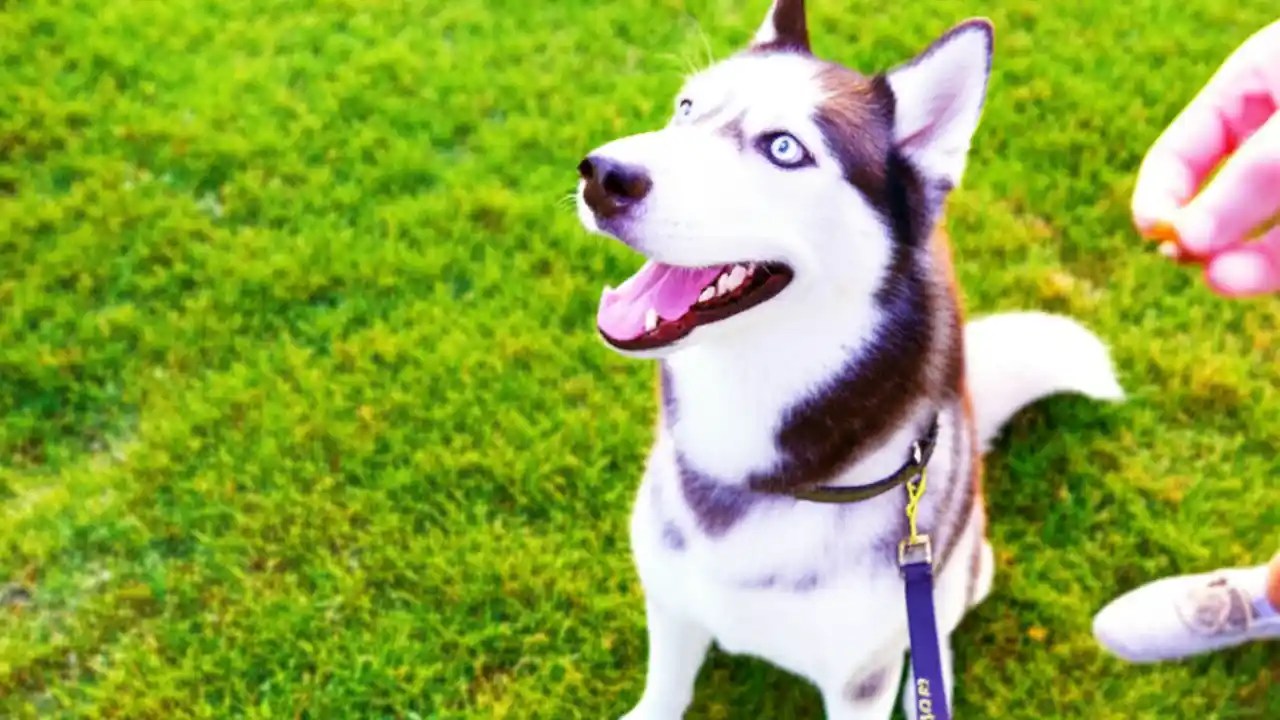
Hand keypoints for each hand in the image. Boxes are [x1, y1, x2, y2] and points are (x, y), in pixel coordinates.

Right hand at [1132, 19, 1279, 296]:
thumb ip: (1244, 182)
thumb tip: (1183, 240)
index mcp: (1251, 87)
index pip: (1179, 153)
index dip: (1158, 196)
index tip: (1154, 234)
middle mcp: (1278, 131)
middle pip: (1224, 199)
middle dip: (1207, 235)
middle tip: (1195, 266)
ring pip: (1272, 228)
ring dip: (1253, 261)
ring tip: (1229, 280)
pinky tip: (1261, 274)